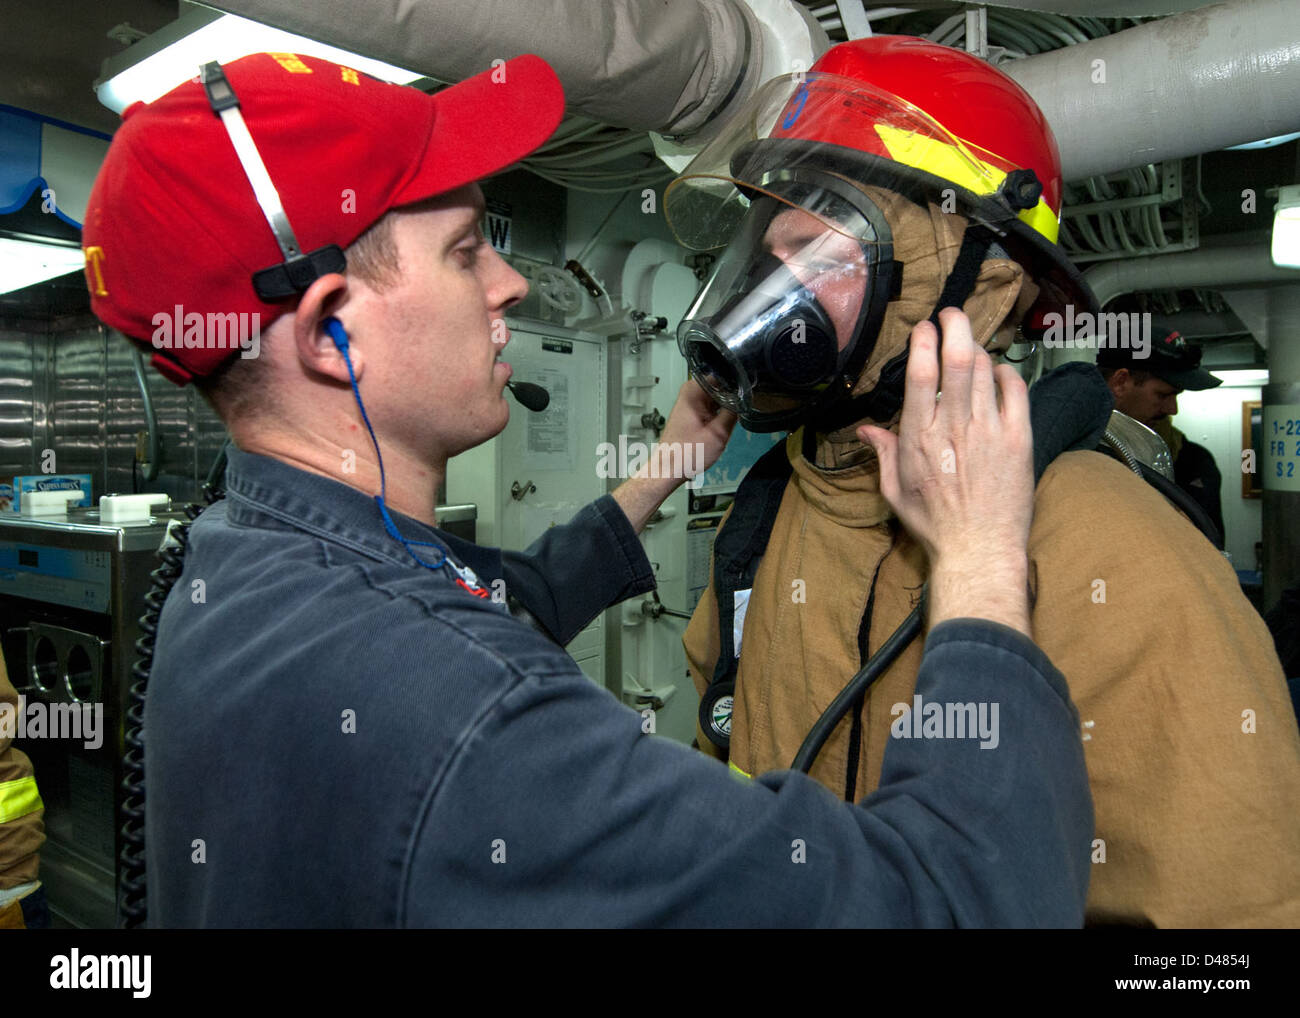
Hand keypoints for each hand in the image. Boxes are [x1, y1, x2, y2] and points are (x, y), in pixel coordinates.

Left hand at [612, 379, 737, 533]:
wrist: (668, 469)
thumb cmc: (687, 454)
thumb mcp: (718, 433)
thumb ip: (733, 412)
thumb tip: (744, 398)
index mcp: (693, 391)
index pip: (722, 374)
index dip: (737, 382)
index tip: (749, 391)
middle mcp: (690, 393)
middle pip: (720, 385)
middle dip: (732, 396)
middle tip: (742, 410)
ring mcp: (690, 402)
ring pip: (717, 397)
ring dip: (727, 406)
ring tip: (733, 418)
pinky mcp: (691, 413)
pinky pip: (711, 406)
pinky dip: (719, 413)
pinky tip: (724, 424)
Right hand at [858, 308, 1032, 633]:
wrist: (979, 549)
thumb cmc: (934, 524)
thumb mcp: (895, 491)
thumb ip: (881, 453)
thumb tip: (864, 430)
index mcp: (919, 438)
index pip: (921, 374)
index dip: (923, 341)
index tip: (923, 328)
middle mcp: (954, 428)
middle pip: (958, 360)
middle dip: (955, 326)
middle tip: (951, 315)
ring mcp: (989, 431)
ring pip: (986, 370)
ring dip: (978, 349)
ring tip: (971, 346)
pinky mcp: (1018, 439)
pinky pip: (1016, 390)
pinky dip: (1007, 373)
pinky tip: (999, 373)